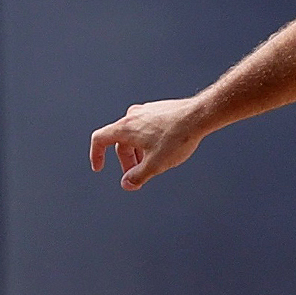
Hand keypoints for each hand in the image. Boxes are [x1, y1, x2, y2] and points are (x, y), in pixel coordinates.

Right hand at [89, 98, 205, 188]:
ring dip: (138, 152)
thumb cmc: (177, 138)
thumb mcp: (155, 164)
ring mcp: (146, 111)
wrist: (199, 115)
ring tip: (152, 164)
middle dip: (127, 161)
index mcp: (125, 127)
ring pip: (135, 135)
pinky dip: (148, 141)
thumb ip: (138, 176)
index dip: (96, 155)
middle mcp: (132, 116)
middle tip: (137, 176)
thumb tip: (126, 184)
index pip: (100, 139)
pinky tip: (164, 150)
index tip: (99, 168)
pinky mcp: (159, 110)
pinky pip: (147, 128)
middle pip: (120, 141)